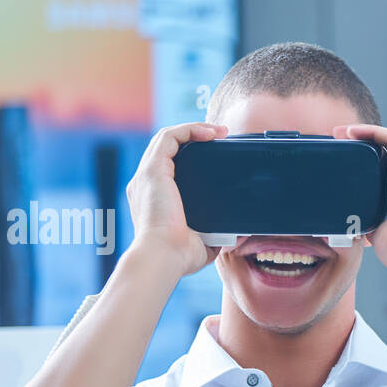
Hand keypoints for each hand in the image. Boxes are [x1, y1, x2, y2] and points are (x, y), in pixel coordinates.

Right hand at [125, 122, 227, 277]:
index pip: (169, 166)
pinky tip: (211, 134)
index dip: (190, 153)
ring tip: (219, 131)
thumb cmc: (179, 256)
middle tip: (222, 137)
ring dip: (194, 129)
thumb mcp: (205, 244)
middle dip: (194, 137)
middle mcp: (147, 184)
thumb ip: (219, 237)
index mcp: (155, 199)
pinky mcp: (153, 170)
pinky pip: (169, 137)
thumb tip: (240, 234)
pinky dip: (190, 130)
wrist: (163, 257)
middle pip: (167, 148)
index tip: (216, 152)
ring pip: (167, 137)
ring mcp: (147, 175)